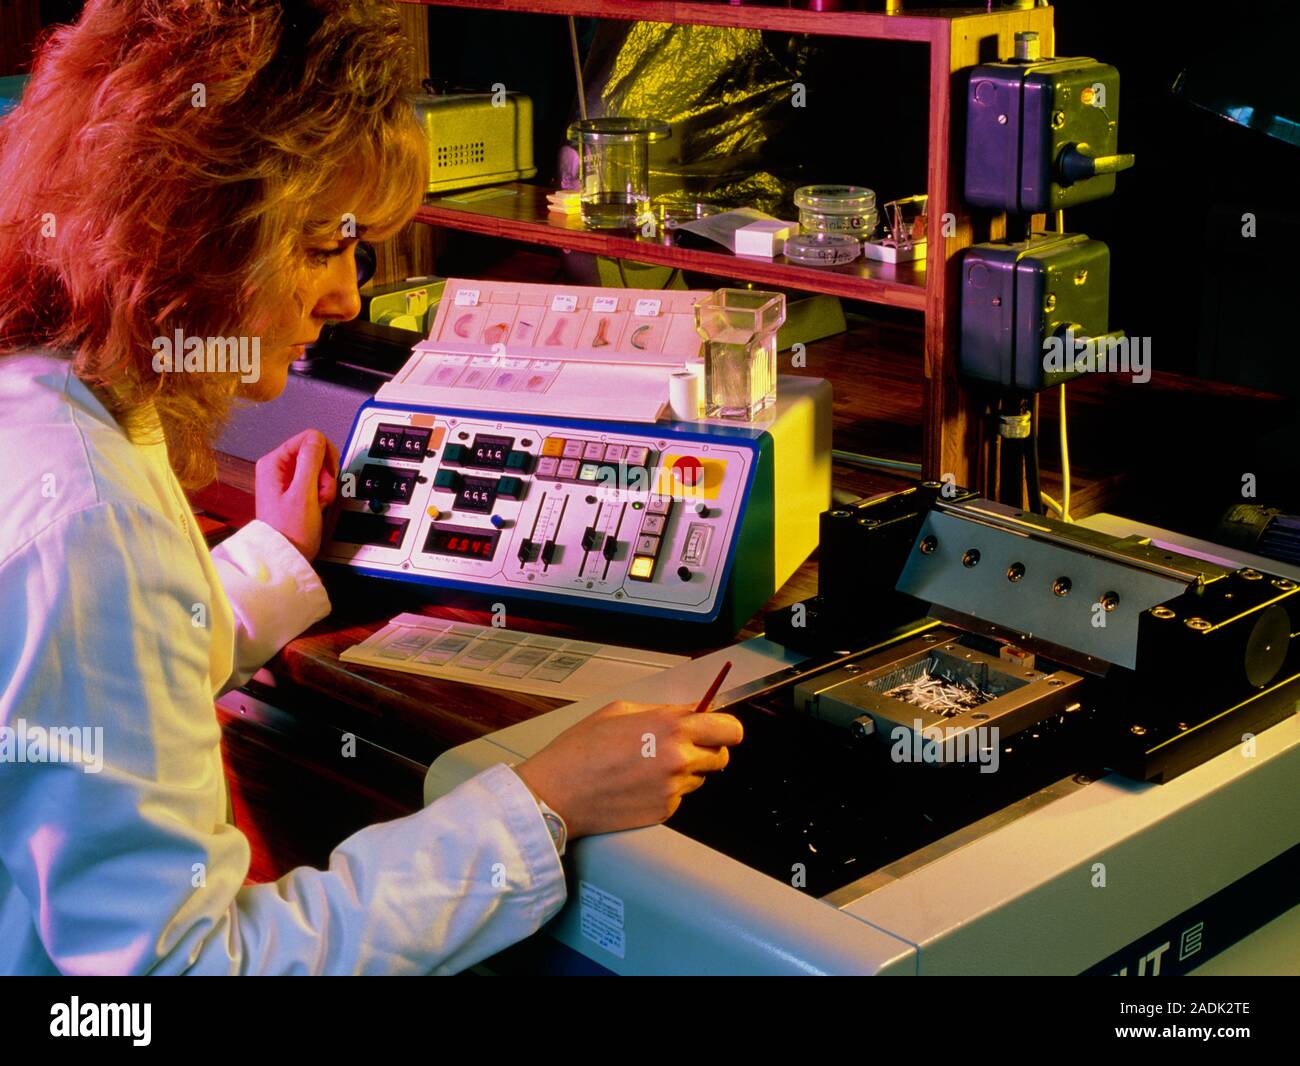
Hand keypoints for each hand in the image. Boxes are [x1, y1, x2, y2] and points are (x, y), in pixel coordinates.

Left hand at [254, 429, 338, 560]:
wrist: (287, 556)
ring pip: (318, 469)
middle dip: (326, 473)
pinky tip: (317, 506)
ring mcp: (286, 479)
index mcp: (274, 463)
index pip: (310, 438)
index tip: (327, 474)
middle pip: (315, 453)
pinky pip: (316, 482)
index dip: (325, 455)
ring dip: (325, 486)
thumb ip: (311, 461)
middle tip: (320, 492)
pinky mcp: (295, 490)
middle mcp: (278, 468)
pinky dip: (321, 494)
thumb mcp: (303, 493)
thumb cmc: (290, 531)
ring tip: (317, 503)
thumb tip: (317, 438)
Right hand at [515, 700, 743, 839]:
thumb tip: (692, 711)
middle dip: (707, 750)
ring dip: (686, 771)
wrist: (558, 791)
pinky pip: (679, 797)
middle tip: (683, 747)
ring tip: (649, 766)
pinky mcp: (665, 811)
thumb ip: (663, 710)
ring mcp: (673, 788)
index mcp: (672, 726)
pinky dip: (666, 790)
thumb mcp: (621, 710)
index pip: (730, 730)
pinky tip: (639, 784)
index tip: (719, 729)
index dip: (727, 729)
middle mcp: (679, 758)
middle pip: (721, 757)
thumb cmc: (582, 747)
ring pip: (700, 778)